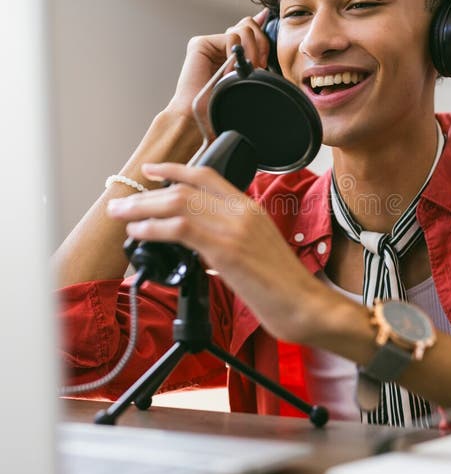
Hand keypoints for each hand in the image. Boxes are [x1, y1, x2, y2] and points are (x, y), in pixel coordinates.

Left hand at [106, 161, 333, 344]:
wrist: (305, 304)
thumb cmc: (283, 287)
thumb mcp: (257, 251)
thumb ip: (229, 239)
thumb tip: (199, 246)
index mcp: (251, 208)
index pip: (208, 175)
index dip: (175, 169)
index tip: (152, 170)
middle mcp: (241, 211)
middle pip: (185, 189)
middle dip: (147, 194)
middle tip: (121, 203)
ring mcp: (234, 229)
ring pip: (178, 204)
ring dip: (143, 208)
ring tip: (122, 216)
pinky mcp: (227, 250)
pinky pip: (181, 229)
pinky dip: (154, 228)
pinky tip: (140, 233)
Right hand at [167, 8, 270, 125]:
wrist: (200, 118)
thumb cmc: (221, 107)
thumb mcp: (248, 79)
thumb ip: (255, 54)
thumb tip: (265, 26)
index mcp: (232, 54)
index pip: (250, 30)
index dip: (262, 28)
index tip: (270, 23)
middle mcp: (221, 46)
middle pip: (249, 25)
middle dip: (262, 44)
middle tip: (260, 65)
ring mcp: (210, 44)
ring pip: (244, 30)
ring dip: (252, 51)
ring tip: (246, 70)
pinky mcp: (200, 44)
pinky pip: (231, 37)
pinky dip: (235, 54)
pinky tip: (230, 71)